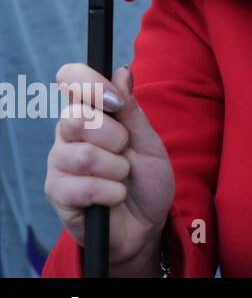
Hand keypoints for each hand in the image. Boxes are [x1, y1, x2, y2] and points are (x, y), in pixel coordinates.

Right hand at [45, 63, 175, 270]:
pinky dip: (110, 192)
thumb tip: (122, 71)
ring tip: (123, 178)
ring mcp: (59, 164)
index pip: (71, 78)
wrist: (145, 225)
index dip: (90, 83)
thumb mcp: (148, 142)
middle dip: (114, 136)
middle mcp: (68, 134)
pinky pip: (82, 187)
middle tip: (126, 151)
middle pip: (75, 117)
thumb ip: (132, 110)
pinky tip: (114, 197)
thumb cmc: (146, 180)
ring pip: (83, 155)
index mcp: (91, 113)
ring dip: (117, 169)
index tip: (116, 102)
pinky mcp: (57, 194)